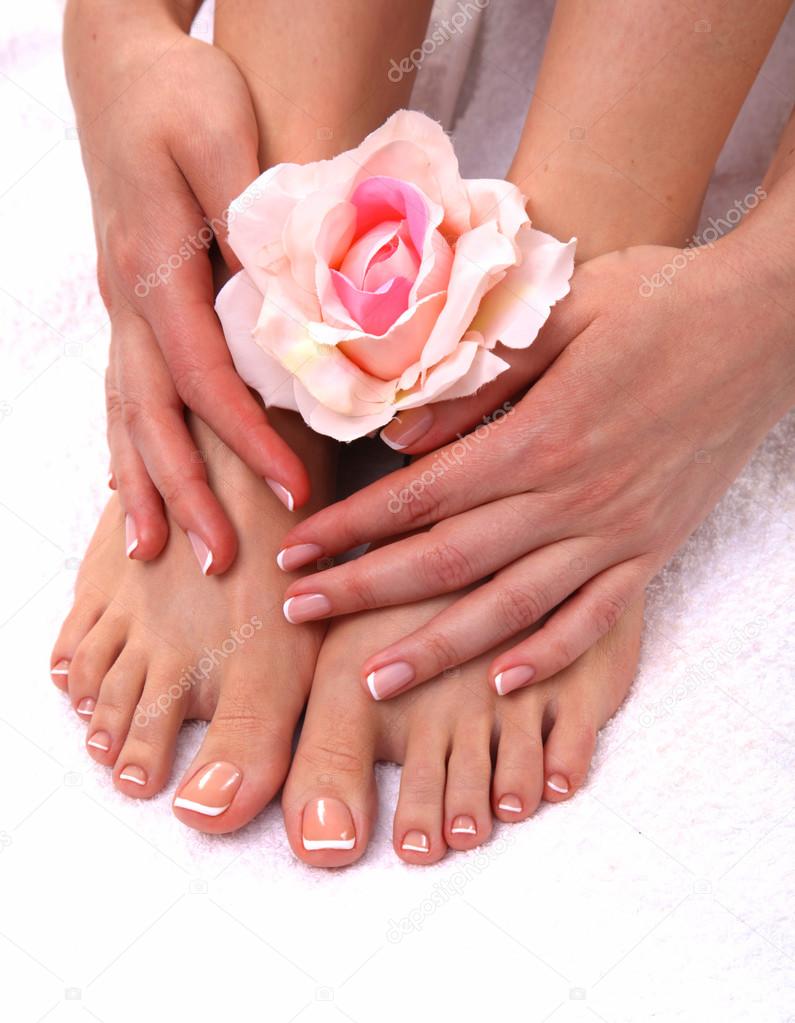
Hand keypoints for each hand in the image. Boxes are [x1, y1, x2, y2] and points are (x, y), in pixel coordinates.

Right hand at [65, 2, 308, 571]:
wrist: (118, 60)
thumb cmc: (176, 90)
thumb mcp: (223, 136)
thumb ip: (253, 223)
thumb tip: (292, 304)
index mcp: (154, 269)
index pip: (203, 379)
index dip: (247, 442)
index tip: (295, 492)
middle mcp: (127, 301)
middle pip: (150, 417)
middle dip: (186, 492)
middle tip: (219, 562)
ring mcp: (119, 306)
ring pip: (123, 411)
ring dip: (142, 483)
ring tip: (153, 549)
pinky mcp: (126, 303)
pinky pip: (120, 387)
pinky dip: (126, 442)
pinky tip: (132, 480)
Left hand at [277, 243, 794, 697]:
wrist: (769, 323)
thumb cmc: (664, 301)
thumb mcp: (565, 312)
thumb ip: (481, 381)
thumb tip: (402, 434)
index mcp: (542, 435)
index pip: (420, 496)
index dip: (351, 527)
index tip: (295, 551)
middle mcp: (573, 498)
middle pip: (449, 562)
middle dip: (366, 593)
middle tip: (299, 616)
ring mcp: (618, 532)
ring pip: (512, 607)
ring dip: (439, 647)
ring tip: (377, 677)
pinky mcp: (654, 549)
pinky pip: (597, 619)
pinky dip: (549, 655)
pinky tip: (500, 681)